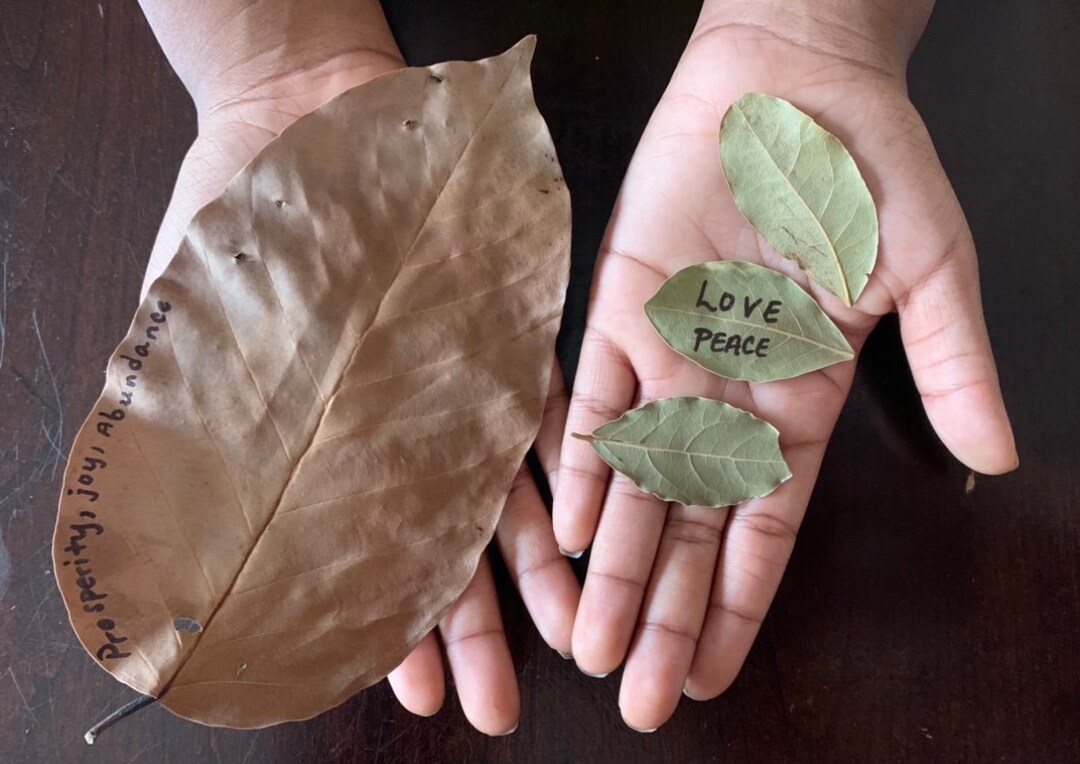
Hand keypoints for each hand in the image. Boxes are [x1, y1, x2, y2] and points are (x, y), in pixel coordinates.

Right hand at [137, 24, 579, 733]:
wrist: (298, 117)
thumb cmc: (236, 227)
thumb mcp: (191, 334)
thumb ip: (192, 434)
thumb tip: (156, 555)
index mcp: (338, 448)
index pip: (369, 558)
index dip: (393, 628)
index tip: (419, 695)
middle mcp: (409, 431)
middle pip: (452, 547)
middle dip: (477, 630)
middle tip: (505, 706)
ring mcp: (466, 384)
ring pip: (513, 494)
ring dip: (538, 570)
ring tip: (569, 638)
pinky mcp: (511, 331)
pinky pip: (548, 404)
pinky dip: (567, 465)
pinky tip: (587, 523)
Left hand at [552, 18, 1017, 730]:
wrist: (792, 83)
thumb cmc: (867, 171)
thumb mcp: (927, 273)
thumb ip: (952, 365)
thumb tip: (999, 453)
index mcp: (798, 403)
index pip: (763, 530)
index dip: (737, 604)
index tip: (712, 675)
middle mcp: (725, 399)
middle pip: (690, 529)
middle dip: (665, 613)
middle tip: (636, 697)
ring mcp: (667, 360)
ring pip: (632, 483)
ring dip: (612, 564)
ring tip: (589, 645)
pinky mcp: (616, 311)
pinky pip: (589, 401)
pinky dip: (575, 464)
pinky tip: (565, 531)